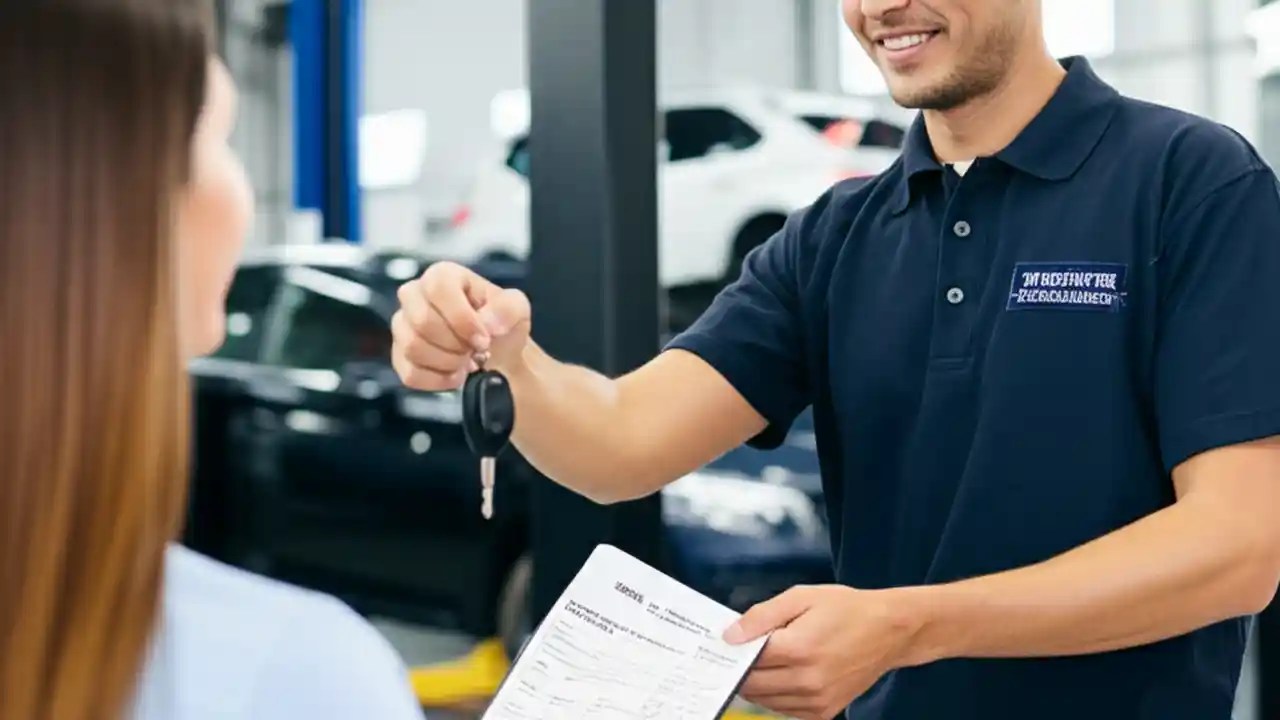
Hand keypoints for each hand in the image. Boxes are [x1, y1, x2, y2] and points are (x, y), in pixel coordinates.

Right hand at [391, 261, 531, 390]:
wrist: (496, 351)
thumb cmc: (500, 323)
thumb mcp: (516, 308)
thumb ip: (507, 309)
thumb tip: (487, 323)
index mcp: (442, 276)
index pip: (438, 288)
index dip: (461, 318)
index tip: (483, 338)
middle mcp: (415, 295)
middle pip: (422, 321)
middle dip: (456, 344)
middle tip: (475, 350)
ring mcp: (403, 326)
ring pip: (413, 348)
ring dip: (449, 362)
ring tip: (467, 360)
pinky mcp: (400, 357)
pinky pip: (410, 374)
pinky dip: (439, 380)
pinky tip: (455, 373)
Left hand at [724, 585, 923, 719]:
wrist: (889, 631)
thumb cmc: (845, 608)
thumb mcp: (801, 597)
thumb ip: (762, 616)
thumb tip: (730, 635)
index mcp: (799, 648)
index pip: (747, 659)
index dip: (733, 651)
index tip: (725, 643)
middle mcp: (807, 680)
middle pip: (752, 684)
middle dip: (741, 669)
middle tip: (740, 652)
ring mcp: (817, 700)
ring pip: (765, 701)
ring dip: (757, 684)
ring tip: (766, 661)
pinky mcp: (824, 712)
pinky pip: (784, 710)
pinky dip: (775, 696)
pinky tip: (782, 675)